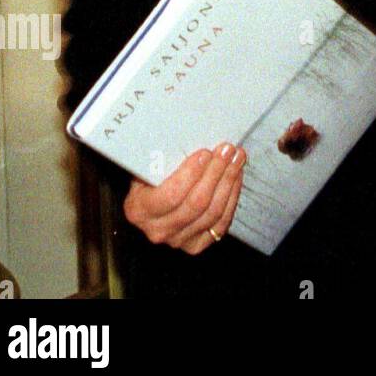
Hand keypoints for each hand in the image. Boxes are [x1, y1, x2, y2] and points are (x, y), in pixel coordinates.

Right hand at [122, 142, 246, 253]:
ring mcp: (178, 240)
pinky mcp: (197, 244)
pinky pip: (221, 223)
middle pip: (196, 204)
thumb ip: (161, 155)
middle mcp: (157, 230)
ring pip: (212, 212)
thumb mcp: (147, 164)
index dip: (191, 174)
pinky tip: (236, 177)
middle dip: (216, 173)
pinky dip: (232, 197)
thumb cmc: (152, 175)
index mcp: (139, 210)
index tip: (205, 153)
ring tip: (236, 158)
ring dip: (229, 182)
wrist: (153, 199)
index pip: (170, 195)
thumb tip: (187, 130)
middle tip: (227, 150)